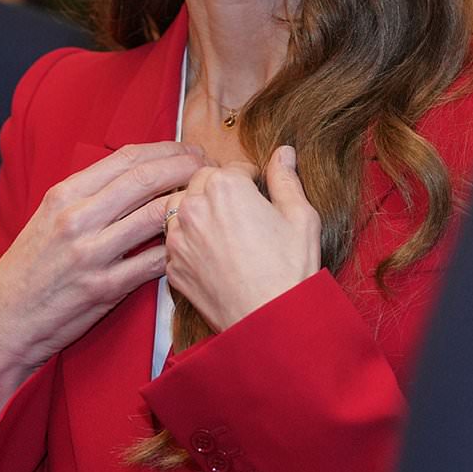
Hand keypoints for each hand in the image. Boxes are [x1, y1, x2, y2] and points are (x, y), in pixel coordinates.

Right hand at [0, 141, 207, 427]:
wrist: (4, 320)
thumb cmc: (32, 267)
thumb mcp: (49, 218)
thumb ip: (88, 195)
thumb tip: (138, 171)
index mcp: (63, 196)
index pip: (126, 159)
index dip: (167, 149)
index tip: (190, 150)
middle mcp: (76, 219)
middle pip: (146, 180)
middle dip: (186, 168)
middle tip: (209, 168)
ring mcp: (91, 254)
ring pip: (156, 216)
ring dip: (189, 205)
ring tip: (207, 202)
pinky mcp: (105, 288)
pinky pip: (156, 261)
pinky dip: (178, 248)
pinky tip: (192, 243)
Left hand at [161, 146, 320, 332]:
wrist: (270, 319)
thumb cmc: (290, 269)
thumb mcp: (301, 215)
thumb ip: (286, 178)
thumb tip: (284, 152)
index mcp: (225, 187)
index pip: (233, 167)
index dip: (251, 179)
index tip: (260, 196)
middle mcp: (194, 206)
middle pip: (201, 181)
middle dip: (221, 190)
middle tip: (244, 212)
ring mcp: (178, 237)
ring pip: (180, 207)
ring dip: (198, 210)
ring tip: (223, 228)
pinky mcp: (172, 265)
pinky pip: (176, 241)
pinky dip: (190, 241)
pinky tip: (214, 254)